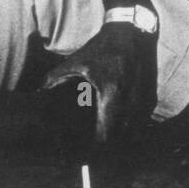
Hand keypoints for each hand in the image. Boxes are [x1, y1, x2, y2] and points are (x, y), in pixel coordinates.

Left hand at [43, 21, 157, 147]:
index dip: (94, 150)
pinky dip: (130, 132)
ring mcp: (143, 101)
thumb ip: (56, 77)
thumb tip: (38, 92)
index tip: (83, 156)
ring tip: (104, 146)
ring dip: (119, 143)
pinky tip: (118, 132)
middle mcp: (130, 101)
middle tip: (91, 154)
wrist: (131, 31)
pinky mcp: (150, 98)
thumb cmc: (103, 47)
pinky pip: (141, 124)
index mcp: (111, 93)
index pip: (105, 134)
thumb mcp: (77, 60)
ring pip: (133, 135)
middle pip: (120, 140)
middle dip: (106, 151)